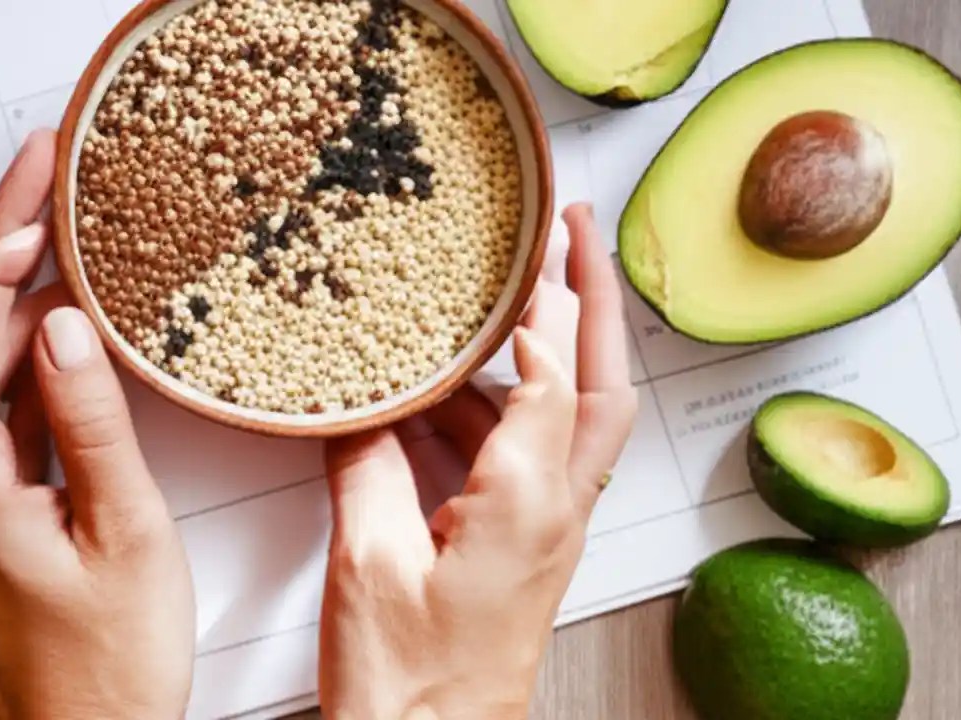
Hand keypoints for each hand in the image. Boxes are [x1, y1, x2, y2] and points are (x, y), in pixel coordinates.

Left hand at [0, 130, 195, 719]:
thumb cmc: (107, 664)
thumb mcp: (124, 531)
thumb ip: (92, 424)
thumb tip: (67, 330)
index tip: (35, 187)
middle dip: (12, 263)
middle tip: (62, 192)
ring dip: (27, 313)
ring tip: (77, 250)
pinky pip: (7, 418)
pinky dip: (39, 370)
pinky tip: (74, 345)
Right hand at [318, 204, 638, 719]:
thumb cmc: (412, 689)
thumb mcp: (368, 565)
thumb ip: (365, 470)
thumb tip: (358, 409)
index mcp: (526, 507)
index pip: (553, 380)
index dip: (538, 311)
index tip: (526, 252)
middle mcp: (556, 512)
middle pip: (602, 384)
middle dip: (596, 299)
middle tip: (578, 233)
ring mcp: (548, 529)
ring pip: (572, 416)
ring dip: (549, 350)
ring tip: (507, 297)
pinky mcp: (526, 544)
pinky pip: (530, 455)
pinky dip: (499, 409)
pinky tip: (447, 396)